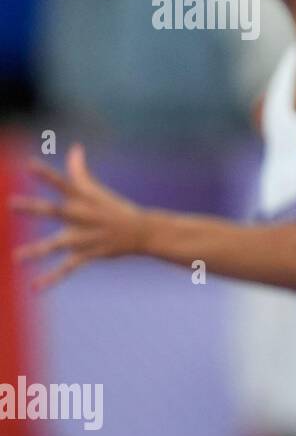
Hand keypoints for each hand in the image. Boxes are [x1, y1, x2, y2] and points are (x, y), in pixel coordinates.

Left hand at [10, 143, 146, 288]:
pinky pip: (66, 268)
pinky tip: (35, 287)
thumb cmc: (113, 208)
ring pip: (57, 244)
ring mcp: (84, 236)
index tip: (29, 164)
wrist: (141, 232)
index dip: (46, 173)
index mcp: (82, 199)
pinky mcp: (87, 254)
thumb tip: (75, 148)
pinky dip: (51, 278)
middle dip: (34, 207)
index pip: (61, 182)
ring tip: (17, 257)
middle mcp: (81, 216)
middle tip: (11, 203)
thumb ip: (80, 170)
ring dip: (38, 251)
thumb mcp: (96, 190)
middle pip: (54, 210)